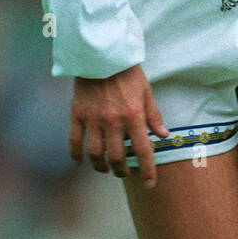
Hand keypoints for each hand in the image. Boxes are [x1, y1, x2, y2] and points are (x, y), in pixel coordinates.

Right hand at [69, 64, 168, 188]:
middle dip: (122, 171)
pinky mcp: (77, 115)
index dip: (148, 170)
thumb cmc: (127, 73)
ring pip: (96, 154)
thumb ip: (154, 116)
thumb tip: (163, 135)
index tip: (150, 183)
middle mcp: (113, 122)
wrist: (101, 55)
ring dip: (101, 166)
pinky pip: (74, 141)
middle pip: (117, 157)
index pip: (142, 151)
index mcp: (134, 116)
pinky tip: (79, 162)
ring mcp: (93, 119)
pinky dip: (76, 155)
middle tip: (124, 173)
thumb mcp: (146, 92)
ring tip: (106, 169)